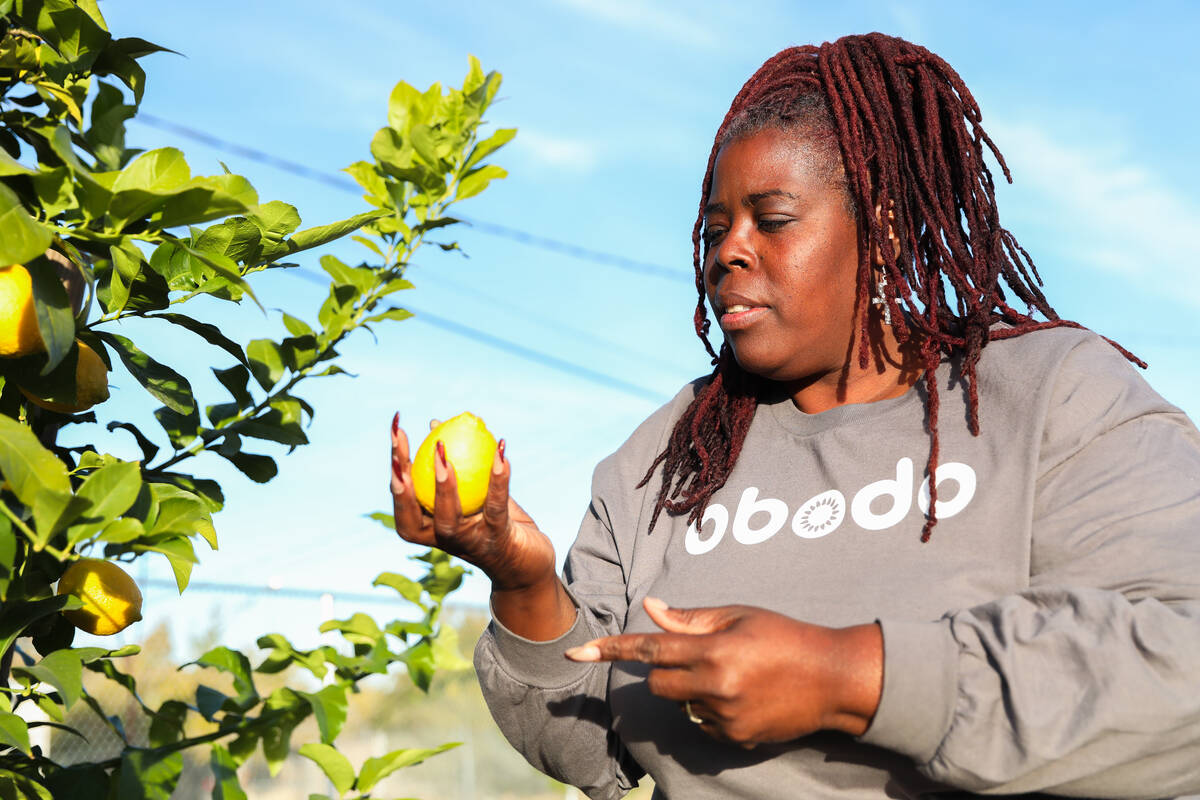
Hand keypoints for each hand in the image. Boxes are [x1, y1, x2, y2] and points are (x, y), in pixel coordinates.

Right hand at [389, 413, 555, 591]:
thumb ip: (455, 464)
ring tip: (440, 449)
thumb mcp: (473, 491)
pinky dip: (497, 478)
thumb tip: (435, 425)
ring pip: (447, 518)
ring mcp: (468, 542)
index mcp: (429, 526)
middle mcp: (442, 538)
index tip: (397, 430)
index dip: (396, 465)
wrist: (527, 566)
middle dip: (401, 476)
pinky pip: (495, 506)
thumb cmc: (495, 521)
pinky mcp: (498, 539)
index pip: (403, 496)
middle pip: (411, 513)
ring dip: (442, 484)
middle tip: (401, 438)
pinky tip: (501, 451)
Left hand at [565, 598, 882, 746]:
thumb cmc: (784, 636)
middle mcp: (715, 686)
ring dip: (693, 691)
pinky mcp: (735, 740)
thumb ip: (690, 618)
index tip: (574, 653)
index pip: (650, 650)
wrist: (832, 679)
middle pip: (658, 685)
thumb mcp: (739, 617)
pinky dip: (712, 711)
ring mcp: (725, 717)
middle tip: (700, 657)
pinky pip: (703, 725)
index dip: (610, 650)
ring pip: (682, 705)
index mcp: (714, 650)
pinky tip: (744, 697)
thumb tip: (650, 610)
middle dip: (666, 672)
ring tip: (735, 677)